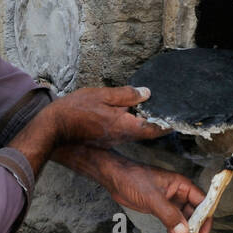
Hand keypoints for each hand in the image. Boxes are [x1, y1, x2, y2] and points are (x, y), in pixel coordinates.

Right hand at [46, 86, 165, 148]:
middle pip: (146, 131)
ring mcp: (113, 139)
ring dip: (144, 120)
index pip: (154, 129)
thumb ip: (126, 95)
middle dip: (158, 121)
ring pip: (135, 130)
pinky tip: (128, 110)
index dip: (167, 124)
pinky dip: (130, 121)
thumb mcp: (102, 95)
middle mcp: (122, 136)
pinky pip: (123, 130)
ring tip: (151, 107)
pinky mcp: (104, 138)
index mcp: (125, 126)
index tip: (178, 118)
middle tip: (168, 109)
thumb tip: (146, 93)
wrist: (54, 127)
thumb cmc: (76, 110)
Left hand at [54, 145, 212, 232]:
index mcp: (181, 185)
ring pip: (182, 219)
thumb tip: (183, 232)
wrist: (114, 178)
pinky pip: (171, 222)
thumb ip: (169, 215)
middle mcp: (178, 193)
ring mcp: (169, 201)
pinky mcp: (160, 208)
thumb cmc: (133, 179)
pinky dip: (173, 232)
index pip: (201, 202)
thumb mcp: (153, 198)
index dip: (205, 218)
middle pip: (194, 213)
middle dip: (194, 230)